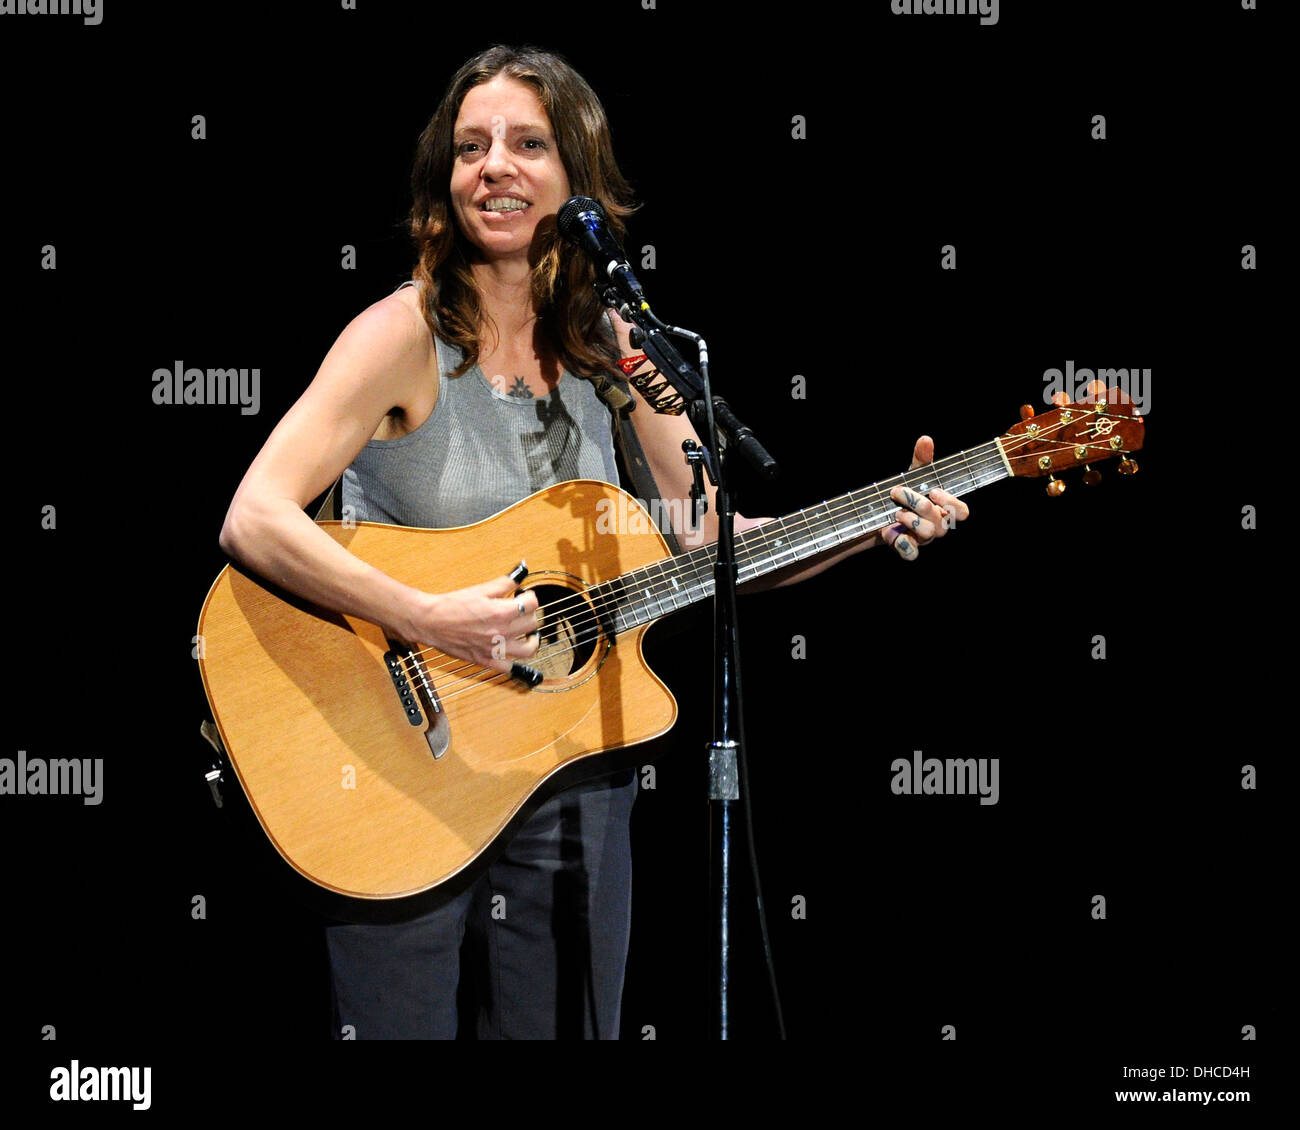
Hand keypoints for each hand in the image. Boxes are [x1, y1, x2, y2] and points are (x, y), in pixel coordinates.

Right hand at [404, 571, 540, 673]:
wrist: (430, 621)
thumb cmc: (450, 605)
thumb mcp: (480, 589)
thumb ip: (503, 583)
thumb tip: (519, 576)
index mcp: (501, 612)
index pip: (533, 604)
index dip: (530, 597)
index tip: (524, 596)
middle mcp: (501, 632)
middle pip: (533, 623)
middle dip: (529, 614)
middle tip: (521, 611)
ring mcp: (495, 649)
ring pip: (529, 649)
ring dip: (532, 640)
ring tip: (528, 634)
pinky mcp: (486, 660)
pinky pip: (509, 668)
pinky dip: (515, 662)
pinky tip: (513, 653)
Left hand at [881, 435, 970, 561]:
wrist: (881, 513)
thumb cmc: (906, 494)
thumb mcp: (913, 475)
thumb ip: (922, 459)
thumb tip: (925, 439)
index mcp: (943, 509)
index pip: (961, 512)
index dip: (952, 504)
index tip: (934, 492)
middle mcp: (938, 525)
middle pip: (941, 522)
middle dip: (919, 504)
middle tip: (897, 492)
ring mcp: (923, 539)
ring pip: (928, 534)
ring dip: (910, 520)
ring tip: (895, 511)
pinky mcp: (908, 548)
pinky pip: (911, 553)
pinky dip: (902, 544)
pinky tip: (890, 533)